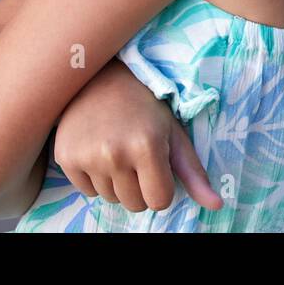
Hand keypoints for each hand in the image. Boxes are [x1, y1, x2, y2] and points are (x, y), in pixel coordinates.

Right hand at [51, 58, 222, 212]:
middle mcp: (115, 154)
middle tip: (136, 153)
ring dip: (118, 183)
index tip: (157, 164)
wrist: (102, 79)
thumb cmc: (146, 107)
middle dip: (140, 186)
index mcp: (146, 147)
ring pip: (111, 199)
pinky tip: (99, 150)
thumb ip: (194, 174)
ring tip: (118, 149)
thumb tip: (217, 205)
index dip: (161, 186)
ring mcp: (87, 156)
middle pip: (134, 204)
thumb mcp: (174, 134)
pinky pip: (87, 192)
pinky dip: (95, 178)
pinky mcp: (65, 158)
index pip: (159, 201)